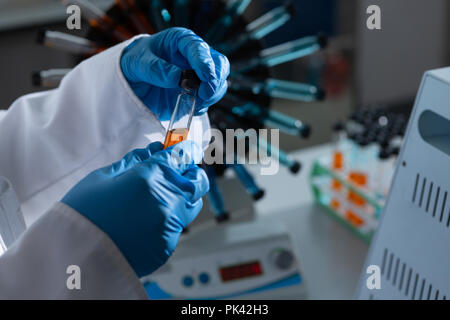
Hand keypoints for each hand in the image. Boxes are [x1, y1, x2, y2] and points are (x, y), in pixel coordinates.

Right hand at [61, 141, 208, 277]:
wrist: (74, 257)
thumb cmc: (83, 214)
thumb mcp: (104, 177)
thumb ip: (134, 162)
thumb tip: (153, 150)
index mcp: (152, 176)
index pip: (183, 155)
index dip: (185, 150)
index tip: (184, 149)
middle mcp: (169, 199)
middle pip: (198, 180)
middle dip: (189, 174)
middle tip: (173, 175)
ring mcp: (171, 225)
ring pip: (192, 204)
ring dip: (181, 197)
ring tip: (156, 200)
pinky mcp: (168, 246)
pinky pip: (176, 227)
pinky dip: (167, 221)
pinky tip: (143, 224)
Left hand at [121, 27, 229, 119]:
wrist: (131, 81)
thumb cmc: (134, 63)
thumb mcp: (138, 63)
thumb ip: (156, 69)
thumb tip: (177, 77)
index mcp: (181, 41)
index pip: (200, 49)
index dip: (205, 63)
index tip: (206, 78)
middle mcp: (194, 56)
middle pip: (219, 64)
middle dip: (216, 80)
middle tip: (205, 94)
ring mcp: (198, 75)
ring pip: (219, 82)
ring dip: (213, 94)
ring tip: (198, 102)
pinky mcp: (196, 91)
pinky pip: (209, 98)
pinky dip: (205, 105)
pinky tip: (193, 108)